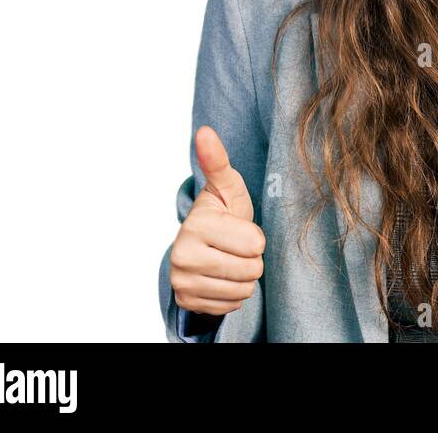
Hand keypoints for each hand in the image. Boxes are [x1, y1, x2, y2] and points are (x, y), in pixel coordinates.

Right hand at [168, 125, 264, 315]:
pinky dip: (231, 294)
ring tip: (229, 259)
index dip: (255, 237)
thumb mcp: (227, 186)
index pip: (255, 244)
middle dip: (251, 258)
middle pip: (251, 270)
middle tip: (235, 246)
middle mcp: (182, 256)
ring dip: (244, 277)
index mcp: (196, 226)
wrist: (201, 244)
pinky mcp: (186, 303)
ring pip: (243, 291)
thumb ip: (218, 161)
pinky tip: (221, 277)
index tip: (239, 228)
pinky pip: (230, 306)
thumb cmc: (222, 212)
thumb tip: (205, 131)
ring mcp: (181, 282)